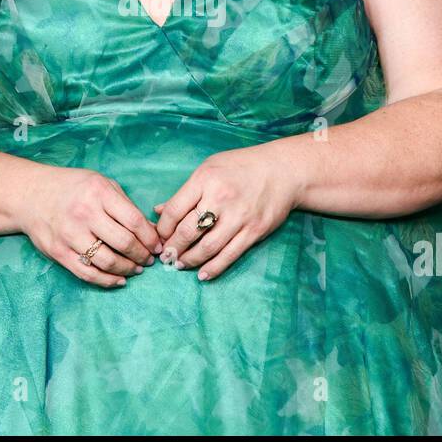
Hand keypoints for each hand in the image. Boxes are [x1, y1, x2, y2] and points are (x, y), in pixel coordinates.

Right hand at [19, 166, 162, 287]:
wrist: (31, 194)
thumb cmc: (73, 188)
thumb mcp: (101, 184)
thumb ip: (126, 205)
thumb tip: (152, 231)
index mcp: (99, 192)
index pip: (134, 221)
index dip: (151, 238)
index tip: (157, 246)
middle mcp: (84, 213)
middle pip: (123, 242)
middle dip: (142, 255)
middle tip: (148, 260)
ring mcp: (70, 234)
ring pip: (107, 261)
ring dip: (127, 269)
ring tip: (135, 269)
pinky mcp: (58, 252)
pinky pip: (87, 273)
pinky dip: (107, 280)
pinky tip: (119, 280)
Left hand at [154, 146, 300, 280]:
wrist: (283, 171)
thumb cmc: (241, 167)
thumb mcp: (209, 168)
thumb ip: (185, 192)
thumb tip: (158, 211)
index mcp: (205, 179)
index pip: (174, 210)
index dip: (163, 228)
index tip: (160, 237)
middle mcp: (220, 198)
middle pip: (187, 231)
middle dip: (173, 248)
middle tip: (166, 257)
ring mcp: (238, 216)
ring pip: (207, 247)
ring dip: (189, 260)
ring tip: (180, 264)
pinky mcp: (254, 231)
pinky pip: (229, 255)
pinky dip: (214, 267)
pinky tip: (202, 274)